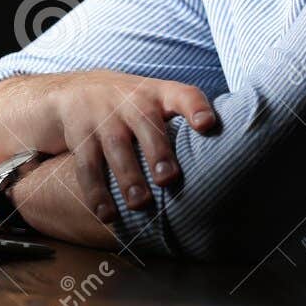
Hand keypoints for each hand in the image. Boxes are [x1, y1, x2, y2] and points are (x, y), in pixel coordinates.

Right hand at [45, 70, 216, 218]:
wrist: (75, 91)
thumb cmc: (132, 105)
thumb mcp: (157, 99)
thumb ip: (186, 121)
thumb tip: (229, 159)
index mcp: (159, 94)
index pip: (183, 95)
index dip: (195, 108)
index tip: (206, 124)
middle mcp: (132, 102)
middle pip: (146, 125)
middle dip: (157, 152)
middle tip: (168, 179)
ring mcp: (103, 118)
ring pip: (116, 148)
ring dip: (128, 177)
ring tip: (140, 204)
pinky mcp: (80, 136)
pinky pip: (87, 166)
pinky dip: (96, 192)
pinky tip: (107, 213)